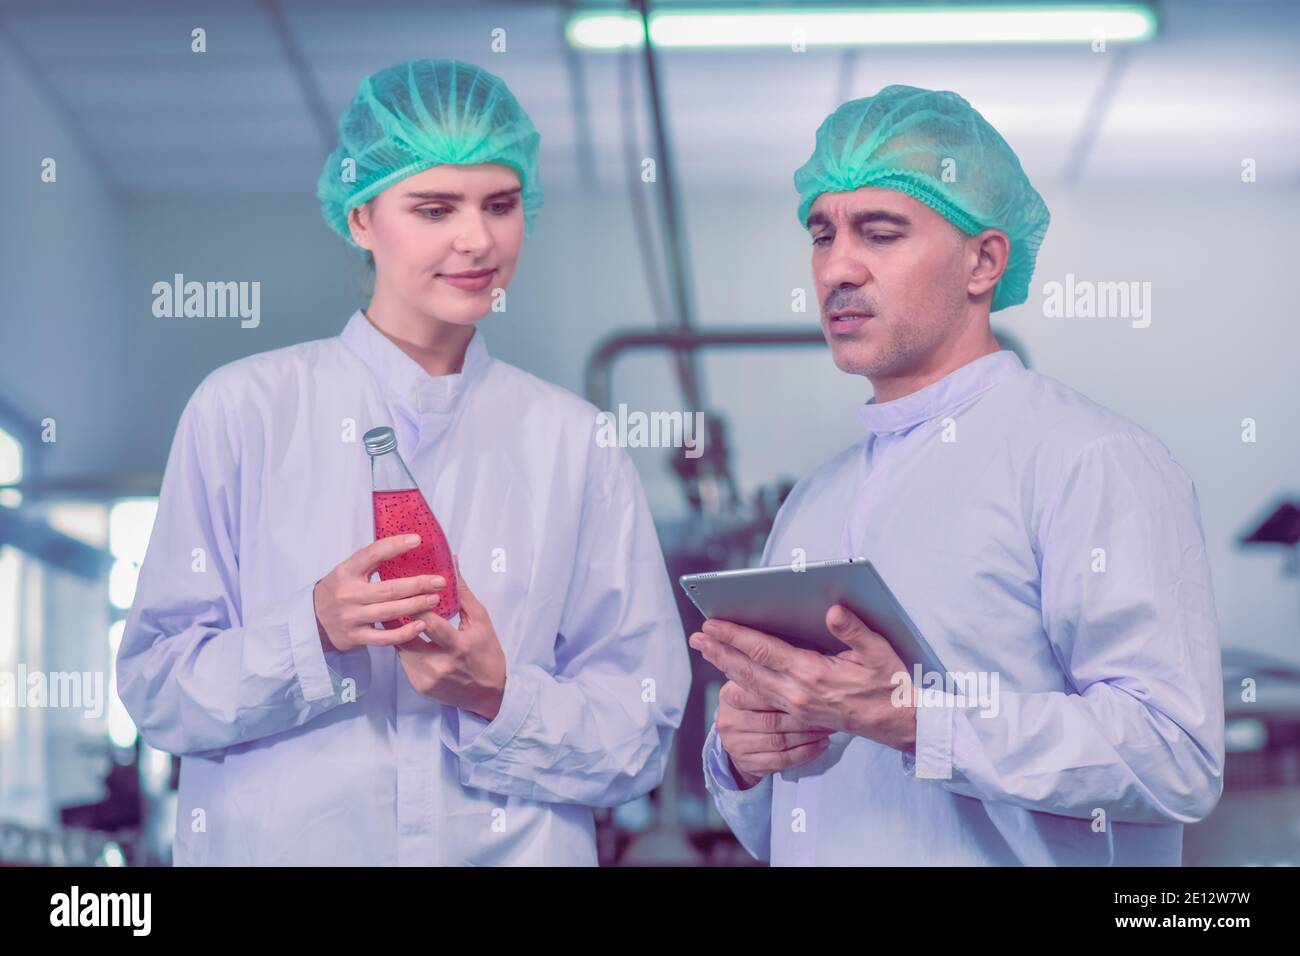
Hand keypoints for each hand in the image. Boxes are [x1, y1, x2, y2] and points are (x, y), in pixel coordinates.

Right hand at [312, 534, 447, 652]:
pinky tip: (422, 624)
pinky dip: (405, 632)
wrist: (313, 620)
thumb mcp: (348, 571)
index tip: (417, 540)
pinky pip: (385, 638)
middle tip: (439, 581)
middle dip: (417, 584)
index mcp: (346, 571)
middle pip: (388, 589)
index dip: (395, 546)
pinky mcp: (355, 638)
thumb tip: (408, 544)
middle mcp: (348, 594)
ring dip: (416, 605)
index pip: (372, 554)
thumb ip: (371, 561)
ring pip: (389, 612)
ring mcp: (351, 618)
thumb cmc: (339, 590)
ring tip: (435, 598)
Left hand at [396, 555, 506, 720]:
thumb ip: (463, 593)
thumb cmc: (487, 653)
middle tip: (390, 595)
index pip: (430, 623)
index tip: (406, 587)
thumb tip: (453, 563)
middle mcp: (439, 665)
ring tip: (392, 610)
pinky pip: (404, 660)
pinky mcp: (419, 686)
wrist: (487, 695)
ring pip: (401, 648)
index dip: (416, 604)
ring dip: (398, 630)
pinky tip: (401, 632)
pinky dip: (403, 645)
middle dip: (399, 615)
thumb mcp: (481, 621)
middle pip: (408, 636)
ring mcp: (426, 678)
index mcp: (458, 647)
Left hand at [689, 605, 916, 752]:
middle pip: (748, 670)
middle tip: (696, 637)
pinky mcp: (799, 716)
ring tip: (707, 651)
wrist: (898, 723)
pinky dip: (742, 684)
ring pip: (751, 686)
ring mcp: (797, 708)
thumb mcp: (878, 651)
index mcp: (813, 674)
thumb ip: (853, 629)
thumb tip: (832, 609)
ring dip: (726, 667)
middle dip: (719, 652)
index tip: (712, 624)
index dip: (735, 636)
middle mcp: (798, 694)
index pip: (763, 651)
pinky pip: (762, 698)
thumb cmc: (890, 683)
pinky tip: (732, 675)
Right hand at [713, 679, 831, 788]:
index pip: (762, 693)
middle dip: (804, 718)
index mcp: (731, 694)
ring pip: (779, 741)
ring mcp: (736, 744)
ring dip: (808, 737)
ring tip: (827, 729)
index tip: (816, 691)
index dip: (791, 694)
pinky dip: (805, 753)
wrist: (738, 741)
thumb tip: (797, 656)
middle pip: (773, 720)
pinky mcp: (747, 763)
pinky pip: (781, 760)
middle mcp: (729, 719)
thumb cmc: (754, 706)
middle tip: (828, 713)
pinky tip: (820, 745)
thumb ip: (767, 673)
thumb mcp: (754, 686)